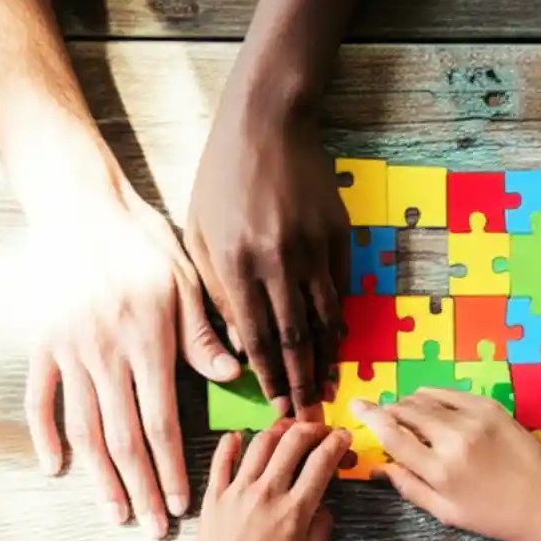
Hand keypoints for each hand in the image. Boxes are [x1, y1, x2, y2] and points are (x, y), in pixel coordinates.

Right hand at [23, 175, 239, 538]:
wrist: (77, 208)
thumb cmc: (140, 242)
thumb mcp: (184, 280)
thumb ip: (203, 333)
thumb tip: (231, 376)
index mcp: (147, 342)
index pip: (161, 421)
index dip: (172, 468)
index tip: (182, 504)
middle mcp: (105, 356)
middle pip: (124, 438)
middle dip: (141, 489)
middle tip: (153, 529)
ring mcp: (68, 353)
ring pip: (85, 428)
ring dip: (100, 477)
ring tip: (115, 513)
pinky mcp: (41, 345)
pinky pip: (42, 400)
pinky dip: (47, 436)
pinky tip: (58, 468)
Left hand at [185, 105, 348, 420]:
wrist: (268, 123)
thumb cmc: (221, 181)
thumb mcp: (199, 235)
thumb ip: (216, 295)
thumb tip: (241, 348)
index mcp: (235, 262)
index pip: (256, 337)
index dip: (269, 379)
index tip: (278, 408)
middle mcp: (278, 260)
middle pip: (296, 338)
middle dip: (302, 383)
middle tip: (311, 417)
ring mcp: (314, 246)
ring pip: (325, 318)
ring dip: (326, 359)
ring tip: (327, 387)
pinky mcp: (339, 234)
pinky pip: (341, 289)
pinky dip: (339, 321)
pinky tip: (335, 343)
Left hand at [185, 421, 348, 540]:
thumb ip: (320, 532)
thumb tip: (323, 508)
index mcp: (295, 511)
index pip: (322, 462)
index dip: (337, 443)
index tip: (344, 437)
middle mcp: (267, 493)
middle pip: (293, 442)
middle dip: (312, 428)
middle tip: (320, 431)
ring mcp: (237, 491)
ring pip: (260, 443)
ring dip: (278, 429)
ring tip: (288, 430)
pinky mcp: (214, 497)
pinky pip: (221, 460)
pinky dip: (230, 443)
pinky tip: (238, 436)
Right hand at [350, 388, 540, 540]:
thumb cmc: (494, 516)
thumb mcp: (446, 512)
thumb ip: (410, 487)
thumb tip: (380, 467)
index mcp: (440, 471)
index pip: (392, 435)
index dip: (369, 417)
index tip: (356, 406)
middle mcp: (453, 440)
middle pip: (405, 411)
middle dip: (388, 410)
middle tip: (383, 416)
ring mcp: (473, 418)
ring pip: (425, 398)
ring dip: (408, 402)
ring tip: (406, 414)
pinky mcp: (490, 406)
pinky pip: (449, 392)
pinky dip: (432, 396)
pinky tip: (430, 406)